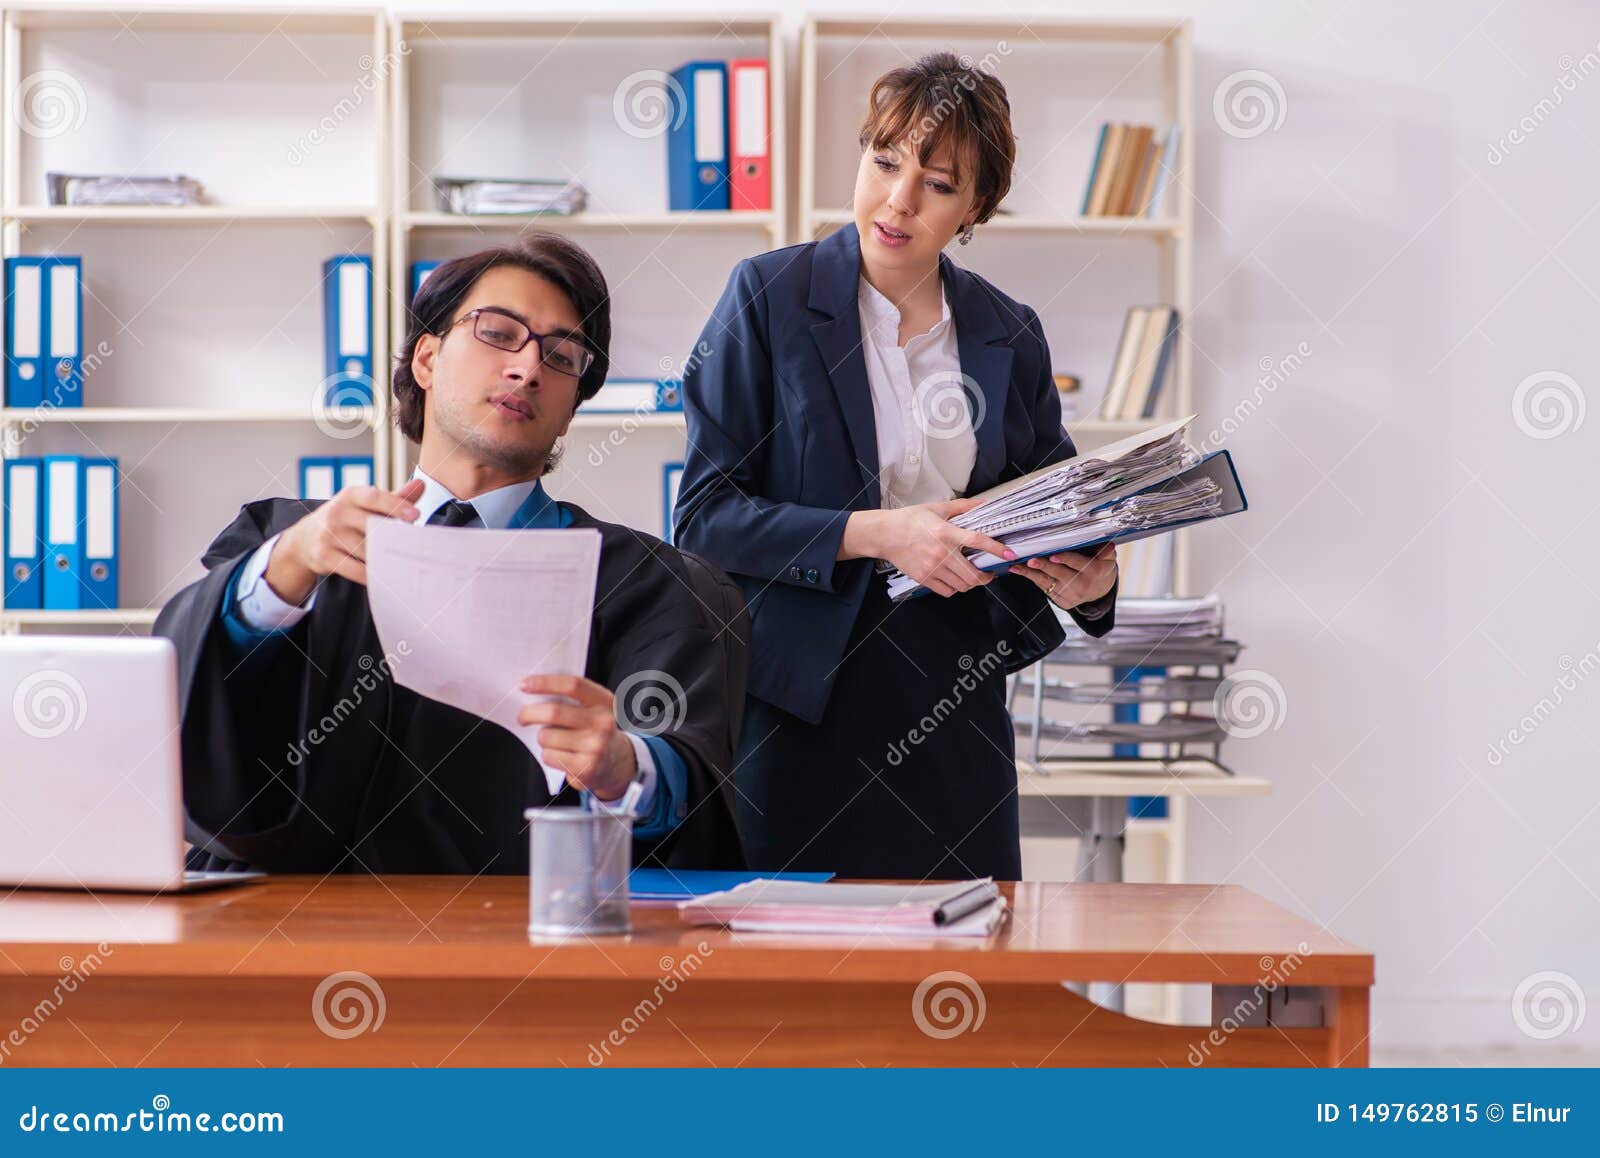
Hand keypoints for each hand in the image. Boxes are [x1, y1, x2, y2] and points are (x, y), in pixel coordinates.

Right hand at [267, 479, 424, 603]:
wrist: (305, 539)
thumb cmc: (345, 519)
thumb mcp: (364, 504)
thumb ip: (393, 498)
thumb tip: (422, 485)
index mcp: (351, 495)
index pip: (374, 497)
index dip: (395, 505)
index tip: (415, 515)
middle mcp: (338, 512)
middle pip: (373, 526)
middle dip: (394, 537)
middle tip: (413, 547)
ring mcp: (328, 534)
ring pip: (367, 551)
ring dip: (385, 559)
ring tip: (401, 564)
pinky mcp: (323, 555)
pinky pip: (355, 570)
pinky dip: (371, 575)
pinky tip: (382, 577)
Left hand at [516, 674, 637, 799]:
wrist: (617, 763)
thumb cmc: (595, 730)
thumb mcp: (594, 709)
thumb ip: (571, 698)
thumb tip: (531, 690)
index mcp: (605, 702)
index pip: (573, 685)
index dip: (545, 683)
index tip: (524, 685)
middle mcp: (604, 722)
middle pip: (554, 712)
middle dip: (529, 713)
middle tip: (522, 717)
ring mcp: (596, 746)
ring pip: (546, 736)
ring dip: (542, 738)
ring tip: (555, 741)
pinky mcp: (586, 767)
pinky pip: (549, 756)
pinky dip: (548, 755)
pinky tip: (561, 756)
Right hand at [841, 498, 1016, 597]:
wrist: (885, 534)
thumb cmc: (910, 520)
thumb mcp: (937, 508)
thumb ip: (963, 507)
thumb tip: (984, 504)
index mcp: (946, 532)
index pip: (977, 541)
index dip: (996, 549)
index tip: (1009, 554)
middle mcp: (941, 552)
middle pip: (972, 574)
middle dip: (986, 577)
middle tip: (989, 574)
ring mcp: (932, 568)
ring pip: (962, 585)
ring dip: (971, 583)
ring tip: (972, 576)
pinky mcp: (923, 578)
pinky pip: (947, 591)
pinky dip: (956, 588)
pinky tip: (955, 580)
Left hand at [1008, 542, 1117, 609]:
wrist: (1100, 590)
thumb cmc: (1100, 567)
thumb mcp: (1108, 559)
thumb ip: (1106, 551)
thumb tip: (1108, 546)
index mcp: (1094, 572)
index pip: (1078, 563)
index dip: (1066, 560)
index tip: (1053, 556)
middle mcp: (1081, 585)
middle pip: (1060, 574)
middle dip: (1044, 567)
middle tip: (1031, 560)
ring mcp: (1070, 595)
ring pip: (1048, 583)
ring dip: (1031, 574)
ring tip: (1017, 566)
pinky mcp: (1062, 602)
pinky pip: (1045, 589)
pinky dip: (1032, 579)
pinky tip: (1020, 571)